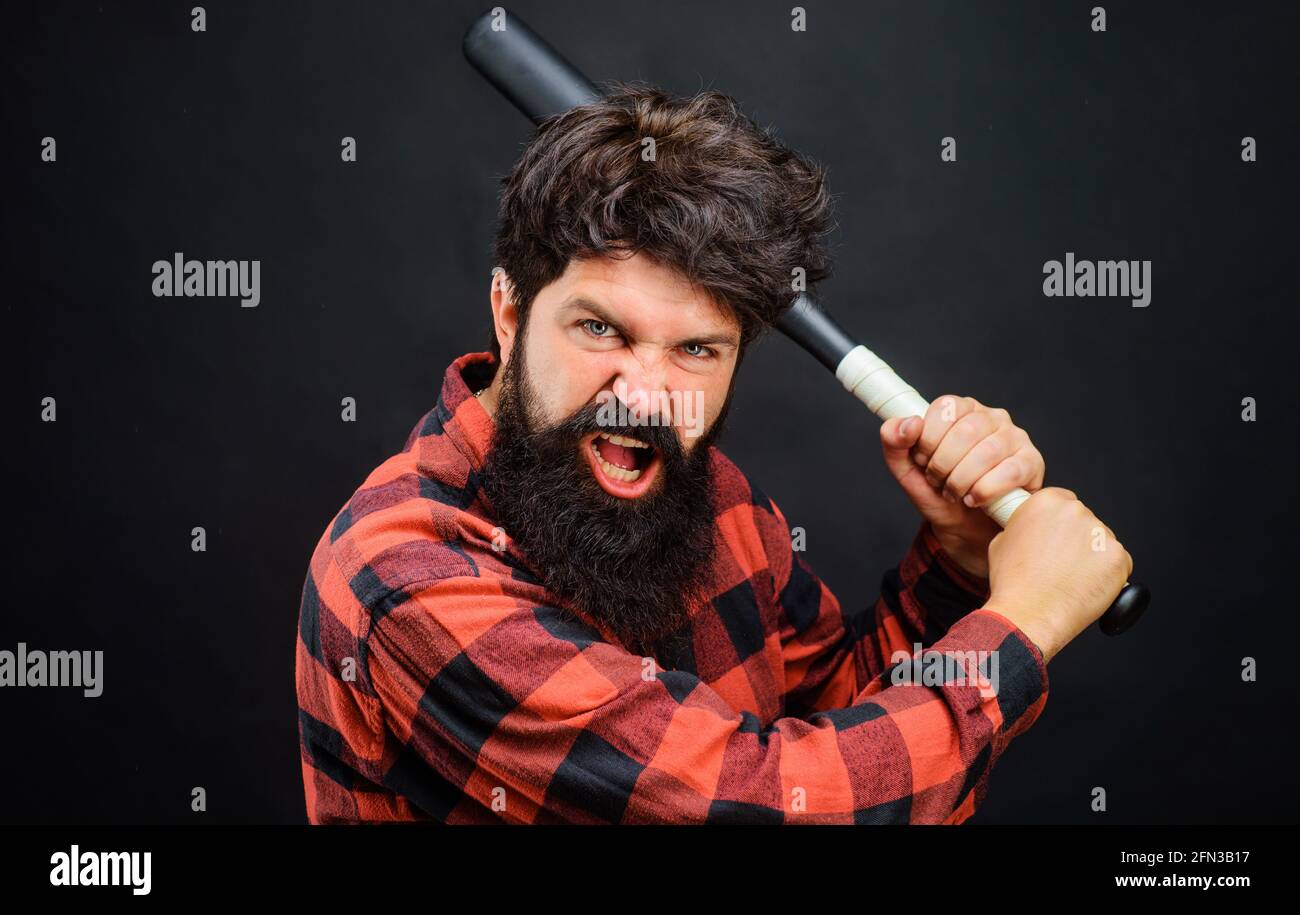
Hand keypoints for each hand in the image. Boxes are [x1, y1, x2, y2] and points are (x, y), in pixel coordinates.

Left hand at [879, 395, 1044, 578]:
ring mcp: (1016, 438)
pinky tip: (975, 500)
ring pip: (989, 450)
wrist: (963, 530)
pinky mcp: (1032, 463)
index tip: (922, 461)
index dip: (928, 439)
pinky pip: (1010, 471)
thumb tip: (908, 423)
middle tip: (938, 482)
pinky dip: (985, 490)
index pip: (945, 407)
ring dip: (962, 480)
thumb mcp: (906, 469)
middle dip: (943, 464)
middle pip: (966, 430)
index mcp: (961, 410)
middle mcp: (992, 417)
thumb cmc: (938, 493)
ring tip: (955, 493)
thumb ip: (894, 441)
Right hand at [982, 487, 1131, 662]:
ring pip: (1102, 542)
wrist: (1027, 614)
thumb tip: (1033, 530)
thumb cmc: (1012, 583)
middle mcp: (1076, 511)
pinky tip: (1087, 587)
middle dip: (1077, 539)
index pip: (1063, 501)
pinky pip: (1118, 563)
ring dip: (1092, 556)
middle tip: (1062, 563)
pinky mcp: (1119, 558)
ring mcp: (1101, 534)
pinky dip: (1108, 575)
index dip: (1059, 523)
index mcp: (1047, 501)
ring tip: (1072, 579)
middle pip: (1085, 520)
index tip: (1056, 537)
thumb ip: (1023, 526)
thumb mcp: (1002, 541)